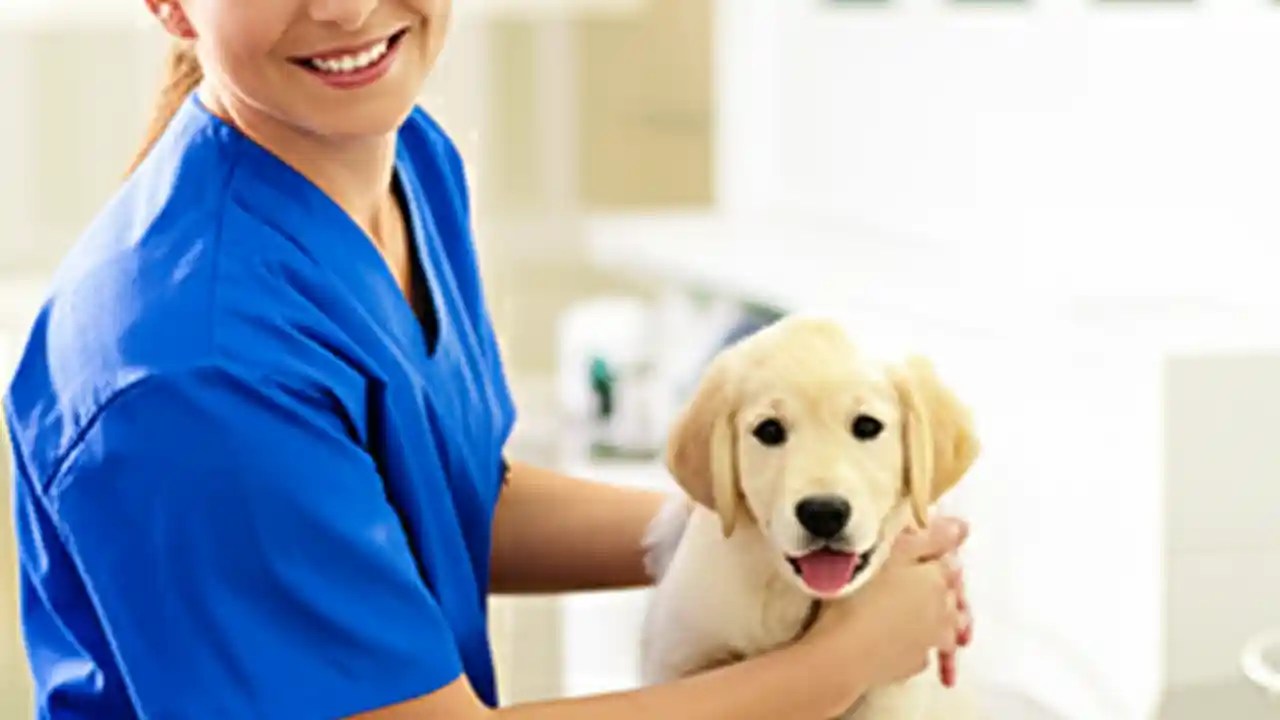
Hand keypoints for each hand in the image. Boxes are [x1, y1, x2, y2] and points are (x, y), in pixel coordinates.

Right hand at [802, 517, 969, 687]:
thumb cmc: (862, 593)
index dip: (938, 554)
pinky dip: (920, 645)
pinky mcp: (913, 665)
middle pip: (953, 598)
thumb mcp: (893, 552)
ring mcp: (930, 641)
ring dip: (943, 624)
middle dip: (946, 590)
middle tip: (928, 584)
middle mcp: (942, 611)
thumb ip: (930, 539)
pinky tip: (908, 645)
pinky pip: (924, 652)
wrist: (844, 652)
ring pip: (947, 630)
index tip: (924, 549)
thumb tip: (964, 526)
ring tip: (928, 621)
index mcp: (936, 579)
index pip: (950, 562)